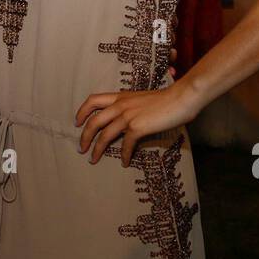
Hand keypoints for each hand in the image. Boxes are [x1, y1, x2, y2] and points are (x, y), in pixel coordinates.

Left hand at [75, 84, 197, 165]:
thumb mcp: (142, 99)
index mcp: (121, 96)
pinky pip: (125, 145)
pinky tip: (125, 162)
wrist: (181, 98)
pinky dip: (124, 155)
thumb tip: (125, 123)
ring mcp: (128, 116)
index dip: (82, 112)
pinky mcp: (138, 127)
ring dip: (97, 149)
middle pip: (94, 121)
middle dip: (84, 136)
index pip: (93, 100)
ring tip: (93, 159)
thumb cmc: (166, 99)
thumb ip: (131, 108)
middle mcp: (121, 105)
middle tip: (81, 148)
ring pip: (104, 135)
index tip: (77, 123)